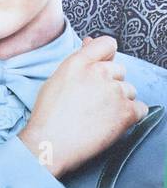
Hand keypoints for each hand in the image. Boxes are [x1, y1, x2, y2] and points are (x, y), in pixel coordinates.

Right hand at [18, 35, 148, 178]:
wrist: (49, 146)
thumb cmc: (48, 118)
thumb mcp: (56, 80)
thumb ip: (78, 61)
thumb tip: (90, 42)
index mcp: (80, 62)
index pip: (108, 44)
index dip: (106, 58)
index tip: (100, 72)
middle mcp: (99, 72)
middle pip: (119, 71)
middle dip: (111, 85)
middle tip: (93, 104)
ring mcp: (114, 92)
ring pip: (129, 91)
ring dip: (120, 102)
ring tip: (99, 118)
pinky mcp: (125, 112)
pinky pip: (140, 109)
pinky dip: (130, 117)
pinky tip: (112, 125)